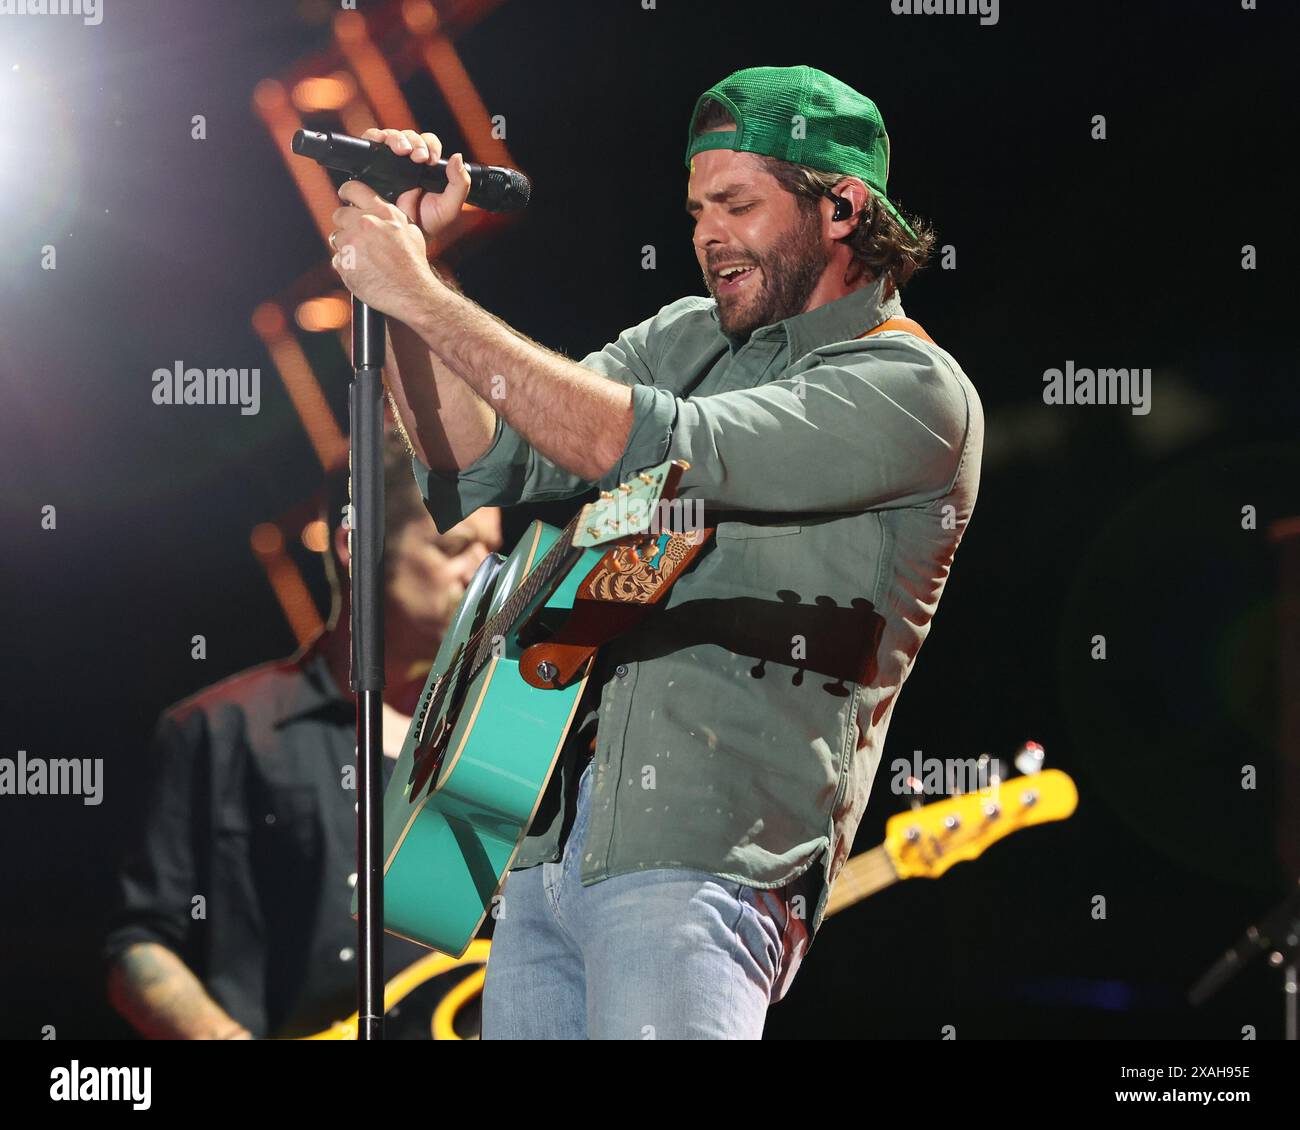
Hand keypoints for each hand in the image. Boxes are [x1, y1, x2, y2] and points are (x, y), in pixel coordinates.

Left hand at [330, 179, 441, 321]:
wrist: (411, 292)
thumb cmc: (414, 265)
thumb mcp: (412, 230)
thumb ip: (401, 211)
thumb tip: (409, 194)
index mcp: (382, 212)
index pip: (353, 189)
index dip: (347, 192)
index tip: (345, 196)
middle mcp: (365, 223)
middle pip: (339, 214)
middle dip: (346, 224)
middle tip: (359, 237)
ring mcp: (352, 243)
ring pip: (336, 238)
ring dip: (346, 246)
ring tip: (365, 258)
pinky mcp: (344, 263)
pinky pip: (337, 259)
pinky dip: (346, 265)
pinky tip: (363, 270)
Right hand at [361, 127, 470, 238]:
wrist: (403, 236)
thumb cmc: (427, 222)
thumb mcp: (449, 206)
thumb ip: (460, 184)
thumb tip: (457, 156)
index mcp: (425, 165)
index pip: (428, 143)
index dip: (430, 145)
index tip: (431, 159)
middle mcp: (406, 160)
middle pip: (409, 137)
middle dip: (415, 142)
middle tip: (418, 157)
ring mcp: (388, 161)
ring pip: (390, 136)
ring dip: (397, 138)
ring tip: (402, 150)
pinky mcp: (370, 164)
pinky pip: (370, 142)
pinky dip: (374, 138)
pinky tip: (381, 145)